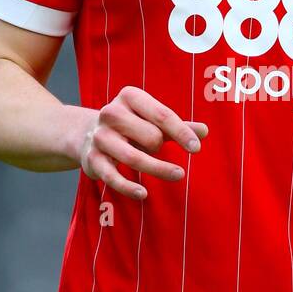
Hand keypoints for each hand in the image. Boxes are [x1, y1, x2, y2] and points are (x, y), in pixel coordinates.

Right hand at [80, 86, 206, 199]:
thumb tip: (204, 131)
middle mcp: (111, 113)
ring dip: (159, 169)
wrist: (88, 133)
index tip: (196, 148)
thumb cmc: (131, 126)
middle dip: (160, 147)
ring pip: (134, 158)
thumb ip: (178, 126)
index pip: (162, 115)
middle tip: (156, 148)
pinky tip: (143, 194)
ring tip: (178, 174)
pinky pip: (113, 177)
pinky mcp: (92, 159)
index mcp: (130, 97)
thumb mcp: (153, 120)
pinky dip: (129, 188)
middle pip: (151, 137)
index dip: (182, 133)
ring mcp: (100, 137)